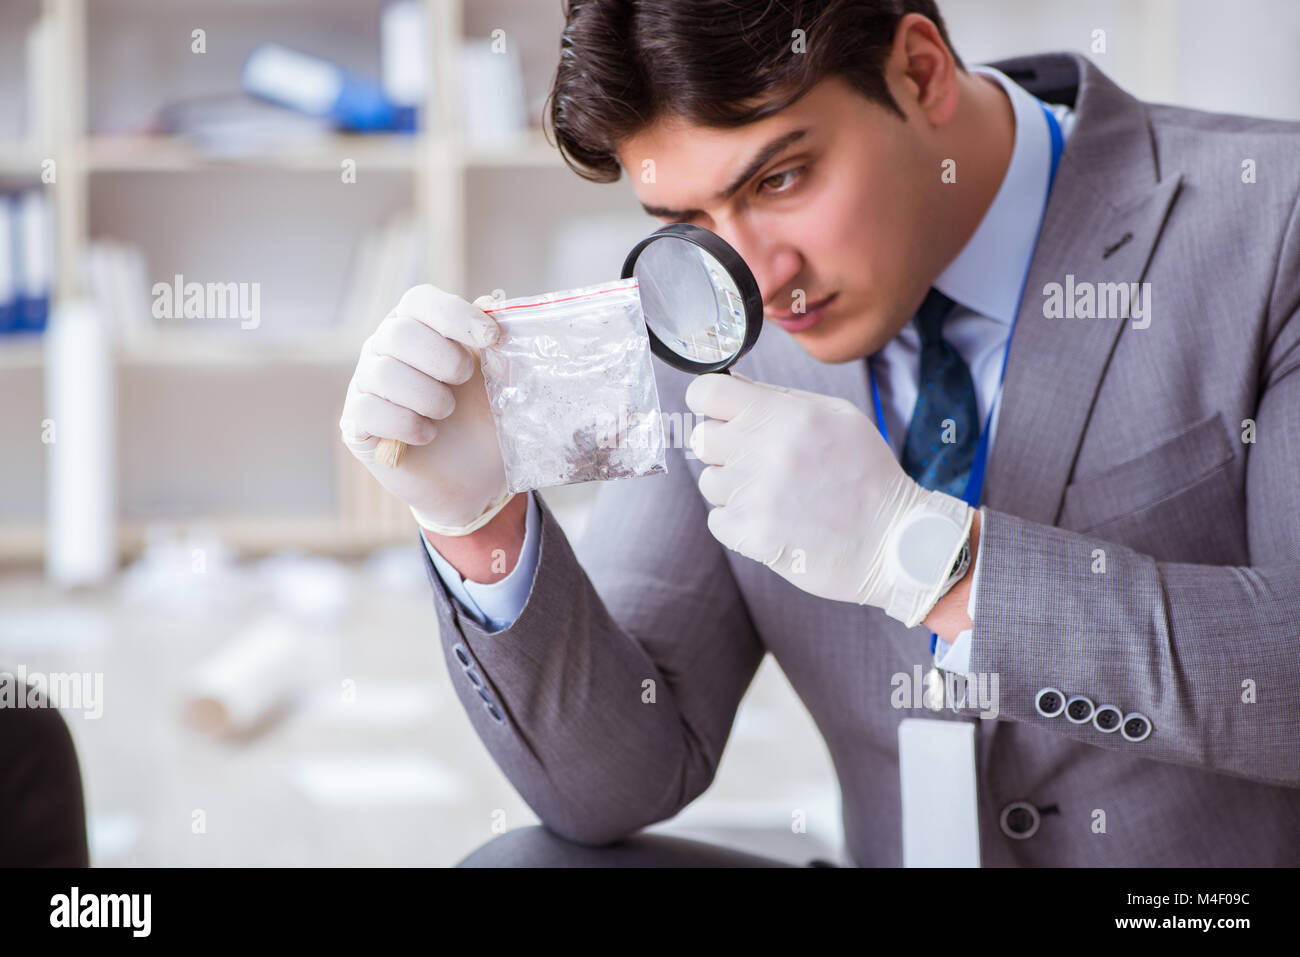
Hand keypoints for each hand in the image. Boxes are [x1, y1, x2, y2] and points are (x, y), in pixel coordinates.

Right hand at [339, 284, 512, 534]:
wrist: (471, 475)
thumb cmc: (481, 418)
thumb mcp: (500, 381)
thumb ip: (498, 345)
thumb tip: (494, 303)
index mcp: (418, 326)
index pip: (420, 301)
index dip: (455, 315)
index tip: (492, 338)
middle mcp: (383, 347)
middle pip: (400, 333)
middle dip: (443, 359)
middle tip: (463, 380)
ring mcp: (364, 383)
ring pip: (383, 373)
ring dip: (427, 396)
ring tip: (446, 412)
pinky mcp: (356, 423)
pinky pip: (369, 411)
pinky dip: (406, 424)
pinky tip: (427, 434)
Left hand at [684, 372, 972, 626]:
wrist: (893, 541)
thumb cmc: (866, 473)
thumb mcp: (837, 415)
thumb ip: (780, 398)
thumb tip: (734, 385)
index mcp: (785, 416)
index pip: (706, 394)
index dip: (707, 400)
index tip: (719, 411)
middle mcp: (764, 453)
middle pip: (701, 438)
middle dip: (724, 445)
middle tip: (756, 457)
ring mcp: (755, 497)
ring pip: (708, 481)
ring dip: (733, 485)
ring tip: (774, 492)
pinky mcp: (751, 536)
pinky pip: (716, 519)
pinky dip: (738, 520)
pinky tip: (772, 517)